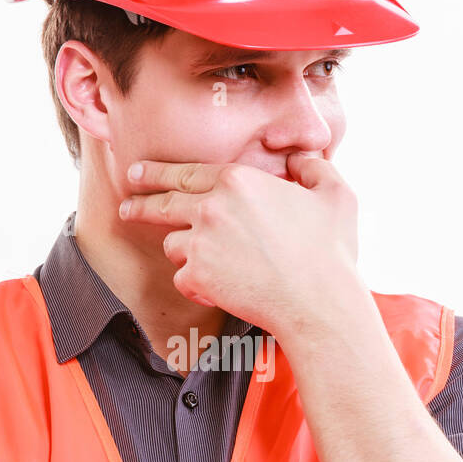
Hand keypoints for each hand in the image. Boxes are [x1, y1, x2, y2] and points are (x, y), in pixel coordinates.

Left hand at [117, 154, 358, 337]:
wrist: (320, 301)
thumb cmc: (331, 251)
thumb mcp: (336, 194)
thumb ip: (315, 168)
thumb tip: (301, 160)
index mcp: (238, 179)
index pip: (184, 171)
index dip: (156, 172)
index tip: (138, 173)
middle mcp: (211, 206)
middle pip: (162, 202)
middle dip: (139, 202)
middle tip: (127, 204)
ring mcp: (200, 242)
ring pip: (172, 244)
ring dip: (185, 252)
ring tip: (204, 261)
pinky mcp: (198, 276)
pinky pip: (182, 279)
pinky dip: (195, 285)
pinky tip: (216, 288)